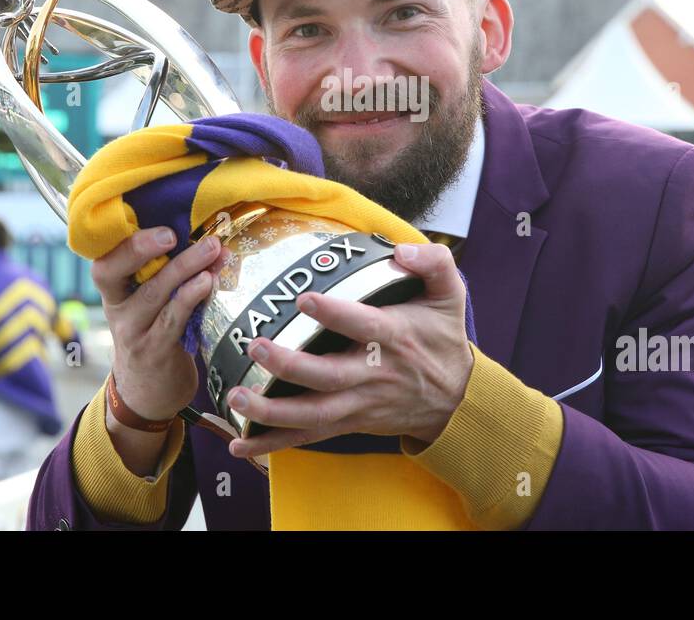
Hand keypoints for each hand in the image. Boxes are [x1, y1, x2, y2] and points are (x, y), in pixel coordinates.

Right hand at [91, 226, 229, 421]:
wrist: (149, 393)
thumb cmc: (155, 334)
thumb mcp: (149, 304)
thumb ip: (165, 274)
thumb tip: (205, 235)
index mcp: (114, 291)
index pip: (104, 261)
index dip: (125, 242)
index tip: (156, 225)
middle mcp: (117, 309)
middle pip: (116, 272)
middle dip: (144, 248)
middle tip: (175, 232)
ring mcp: (133, 331)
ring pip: (152, 293)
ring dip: (184, 268)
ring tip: (212, 250)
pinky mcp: (153, 350)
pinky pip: (171, 319)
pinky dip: (190, 297)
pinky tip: (208, 282)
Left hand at [226, 242, 474, 458]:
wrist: (457, 399)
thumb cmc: (444, 338)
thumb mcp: (451, 294)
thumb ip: (433, 261)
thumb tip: (401, 250)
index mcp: (394, 337)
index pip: (362, 326)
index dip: (334, 314)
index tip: (304, 298)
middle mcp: (373, 374)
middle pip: (328, 377)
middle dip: (289, 364)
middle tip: (255, 345)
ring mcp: (358, 404)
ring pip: (312, 414)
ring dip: (272, 410)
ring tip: (237, 395)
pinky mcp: (348, 423)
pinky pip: (307, 437)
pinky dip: (272, 443)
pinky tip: (238, 443)